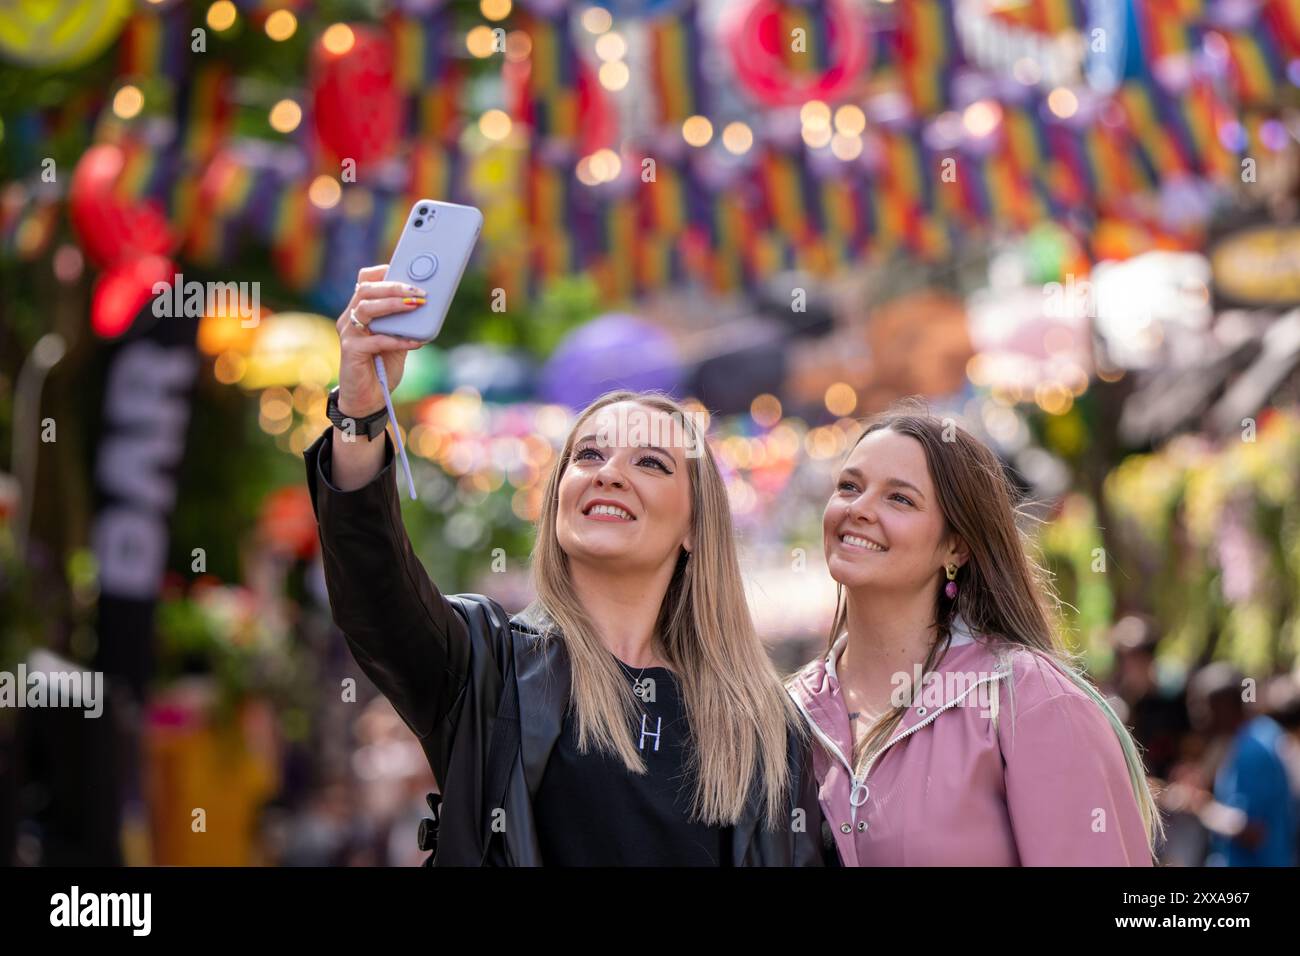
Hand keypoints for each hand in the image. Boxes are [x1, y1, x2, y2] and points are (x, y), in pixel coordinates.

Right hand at [336, 264, 426, 415]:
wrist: (367, 399)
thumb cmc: (382, 367)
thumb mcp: (398, 340)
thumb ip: (405, 324)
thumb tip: (427, 307)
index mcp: (359, 312)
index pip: (364, 281)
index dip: (382, 272)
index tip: (404, 269)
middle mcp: (349, 319)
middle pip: (366, 290)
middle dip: (394, 287)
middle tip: (418, 291)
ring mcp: (348, 334)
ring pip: (366, 308)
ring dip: (393, 304)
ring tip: (415, 305)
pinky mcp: (351, 351)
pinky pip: (375, 340)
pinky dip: (397, 339)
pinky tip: (415, 342)